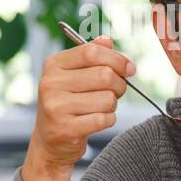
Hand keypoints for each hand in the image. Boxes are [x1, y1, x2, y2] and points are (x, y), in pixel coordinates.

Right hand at [21, 36, 133, 180]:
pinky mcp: (64, 128)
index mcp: (54, 65)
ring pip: (107, 99)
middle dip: (119, 85)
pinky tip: (95, 121)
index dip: (117, 59)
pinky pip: (104, 119)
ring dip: (112, 105)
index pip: (91, 52)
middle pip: (105, 76)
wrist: (51, 140)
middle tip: (115, 92)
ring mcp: (55, 106)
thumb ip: (92, 56)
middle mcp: (50, 83)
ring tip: (99, 108)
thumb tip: (107, 40)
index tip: (130, 68)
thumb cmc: (69, 102)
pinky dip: (107, 120)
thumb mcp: (75, 75)